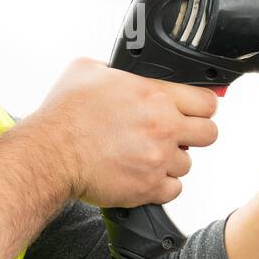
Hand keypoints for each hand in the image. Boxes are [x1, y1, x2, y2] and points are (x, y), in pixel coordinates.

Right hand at [28, 57, 219, 207]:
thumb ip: (115, 68)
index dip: (200, 106)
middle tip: (174, 134)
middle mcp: (162, 127)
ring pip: (187, 163)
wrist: (49, 154)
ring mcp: (157, 159)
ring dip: (171, 160)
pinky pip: (173, 190)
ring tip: (146, 155)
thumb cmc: (64, 115)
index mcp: (154, 95)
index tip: (192, 110)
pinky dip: (160, 185)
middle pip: (209, 133)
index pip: (207, 102)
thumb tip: (121, 69)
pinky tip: (142, 174)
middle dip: (194, 133)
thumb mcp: (87, 70)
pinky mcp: (147, 187)